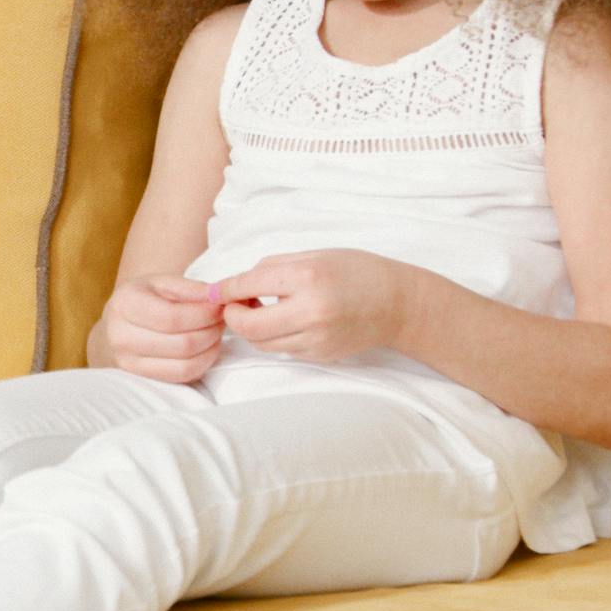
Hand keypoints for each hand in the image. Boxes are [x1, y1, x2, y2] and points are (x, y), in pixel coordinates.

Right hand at [94, 273, 225, 384]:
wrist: (119, 322)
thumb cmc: (145, 298)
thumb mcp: (163, 283)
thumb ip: (191, 288)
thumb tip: (218, 296)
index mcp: (125, 304)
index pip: (172, 317)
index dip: (204, 314)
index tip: (220, 306)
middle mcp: (121, 337)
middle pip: (182, 344)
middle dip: (211, 331)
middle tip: (221, 319)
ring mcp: (129, 362)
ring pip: (186, 364)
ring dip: (210, 348)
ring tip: (215, 332)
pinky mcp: (142, 378)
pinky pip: (183, 376)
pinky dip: (203, 362)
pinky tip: (206, 347)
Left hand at [217, 253, 410, 363]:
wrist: (397, 303)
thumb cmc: (355, 271)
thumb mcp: (314, 255)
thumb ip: (272, 268)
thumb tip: (235, 284)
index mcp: (308, 277)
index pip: (249, 285)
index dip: (224, 289)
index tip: (214, 291)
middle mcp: (311, 311)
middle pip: (247, 325)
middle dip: (232, 315)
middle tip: (235, 305)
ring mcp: (316, 338)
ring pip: (261, 342)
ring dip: (251, 328)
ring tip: (261, 309)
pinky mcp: (319, 355)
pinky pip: (282, 350)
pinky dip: (273, 337)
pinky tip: (284, 321)